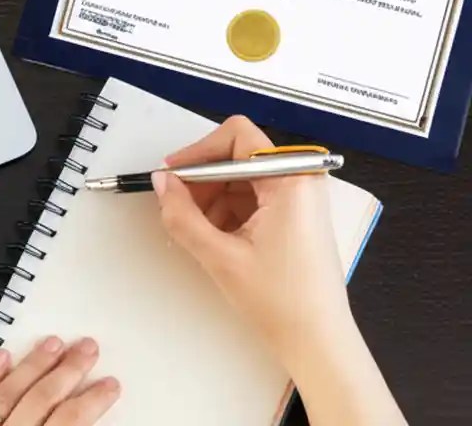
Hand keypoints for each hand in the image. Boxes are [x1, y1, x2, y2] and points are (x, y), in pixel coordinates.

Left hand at [0, 338, 119, 425]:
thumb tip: (85, 419)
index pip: (69, 423)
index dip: (93, 401)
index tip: (109, 385)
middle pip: (41, 400)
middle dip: (68, 372)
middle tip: (88, 349)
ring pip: (8, 393)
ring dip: (33, 366)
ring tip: (52, 343)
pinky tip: (0, 356)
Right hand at [153, 116, 406, 425]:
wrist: (316, 340)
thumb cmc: (279, 300)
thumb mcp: (219, 255)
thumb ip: (182, 214)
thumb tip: (161, 182)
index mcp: (290, 180)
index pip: (238, 137)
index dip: (199, 151)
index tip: (172, 174)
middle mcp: (300, 180)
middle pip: (238, 157)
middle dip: (203, 180)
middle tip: (178, 208)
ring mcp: (299, 198)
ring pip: (240, 179)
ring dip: (212, 199)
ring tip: (198, 232)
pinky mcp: (295, 216)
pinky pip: (251, 198)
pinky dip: (227, 212)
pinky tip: (215, 239)